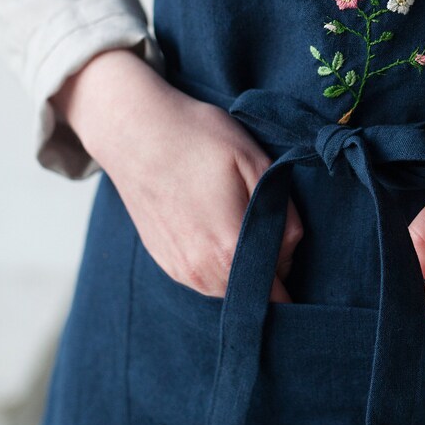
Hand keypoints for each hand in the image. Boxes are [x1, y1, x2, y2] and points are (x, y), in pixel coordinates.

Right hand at [50, 48, 302, 298]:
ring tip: (235, 217)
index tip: (285, 239)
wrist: (134, 131)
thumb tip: (290, 246)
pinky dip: (217, 260)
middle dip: (269, 264)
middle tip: (264, 218)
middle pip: (254, 291)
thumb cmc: (197, 138)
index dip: (288, 267)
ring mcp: (180, 270)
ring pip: (229, 286)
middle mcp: (202, 271)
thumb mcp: (253, 161)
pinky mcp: (165, 261)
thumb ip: (282, 213)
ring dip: (241, 264)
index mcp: (229, 249)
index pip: (276, 293)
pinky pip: (205, 277)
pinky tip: (211, 222)